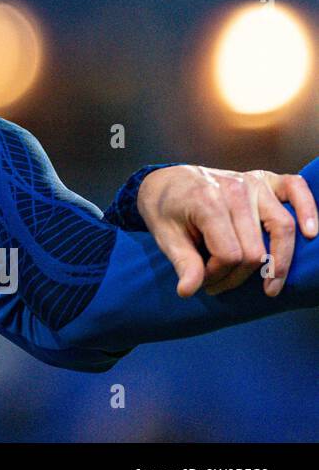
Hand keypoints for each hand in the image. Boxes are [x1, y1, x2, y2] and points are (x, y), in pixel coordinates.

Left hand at [135, 165, 318, 298]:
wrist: (166, 180)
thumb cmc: (165, 209)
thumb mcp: (164, 236)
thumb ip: (182, 263)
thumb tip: (188, 292)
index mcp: (207, 201)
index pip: (230, 254)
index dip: (218, 274)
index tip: (203, 279)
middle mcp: (234, 190)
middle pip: (255, 248)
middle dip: (239, 275)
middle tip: (220, 285)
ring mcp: (252, 182)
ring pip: (281, 227)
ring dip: (279, 262)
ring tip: (271, 288)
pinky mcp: (264, 178)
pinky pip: (295, 188)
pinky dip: (308, 209)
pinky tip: (310, 233)